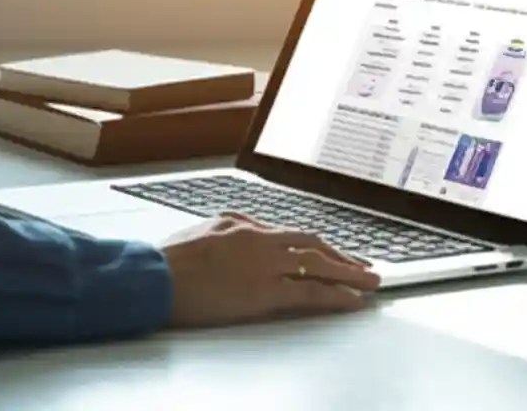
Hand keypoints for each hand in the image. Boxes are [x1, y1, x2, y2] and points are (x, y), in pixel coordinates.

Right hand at [160, 212, 380, 327]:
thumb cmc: (171, 259)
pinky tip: (351, 301)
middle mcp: (262, 241)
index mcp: (247, 226)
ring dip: (350, 275)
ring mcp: (265, 265)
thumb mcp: (204, 230)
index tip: (338, 255)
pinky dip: (335, 296)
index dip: (321, 246)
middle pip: (314, 246)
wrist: (155, 278)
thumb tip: (250, 227)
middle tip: (365, 269)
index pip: (295, 234)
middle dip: (344, 258)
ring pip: (319, 266)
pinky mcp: (263, 292)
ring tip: (371, 284)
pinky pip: (309, 292)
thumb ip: (233, 227)